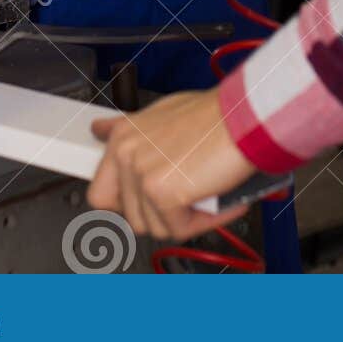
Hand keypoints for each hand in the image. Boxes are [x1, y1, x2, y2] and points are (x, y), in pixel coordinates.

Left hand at [88, 88, 257, 240]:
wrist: (242, 116)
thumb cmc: (214, 114)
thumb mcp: (164, 113)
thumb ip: (134, 130)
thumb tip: (101, 129)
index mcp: (123, 136)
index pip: (100, 192)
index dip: (127, 203)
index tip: (143, 203)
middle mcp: (127, 155)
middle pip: (131, 216)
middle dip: (159, 213)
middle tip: (182, 198)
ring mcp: (142, 175)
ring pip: (155, 227)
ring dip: (183, 217)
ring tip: (204, 192)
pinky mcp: (163, 194)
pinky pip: (179, 228)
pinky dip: (203, 219)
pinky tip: (216, 198)